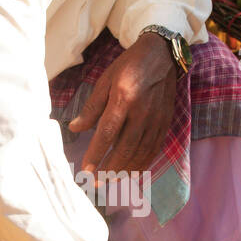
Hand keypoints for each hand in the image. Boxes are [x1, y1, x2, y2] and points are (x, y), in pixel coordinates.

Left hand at [68, 33, 176, 174]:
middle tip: (96, 184)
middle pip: (125, 149)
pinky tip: (132, 173)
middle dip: (109, 170)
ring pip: (140, 153)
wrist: (162, 56)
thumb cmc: (129, 66)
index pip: (107, 133)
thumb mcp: (105, 80)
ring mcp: (156, 120)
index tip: (86, 170)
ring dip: (125, 171)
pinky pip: (153, 150)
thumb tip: (75, 128)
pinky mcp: (165, 123)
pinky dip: (142, 164)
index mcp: (124, 99)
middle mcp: (142, 112)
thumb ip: (91, 107)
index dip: (96, 154)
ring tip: (110, 181)